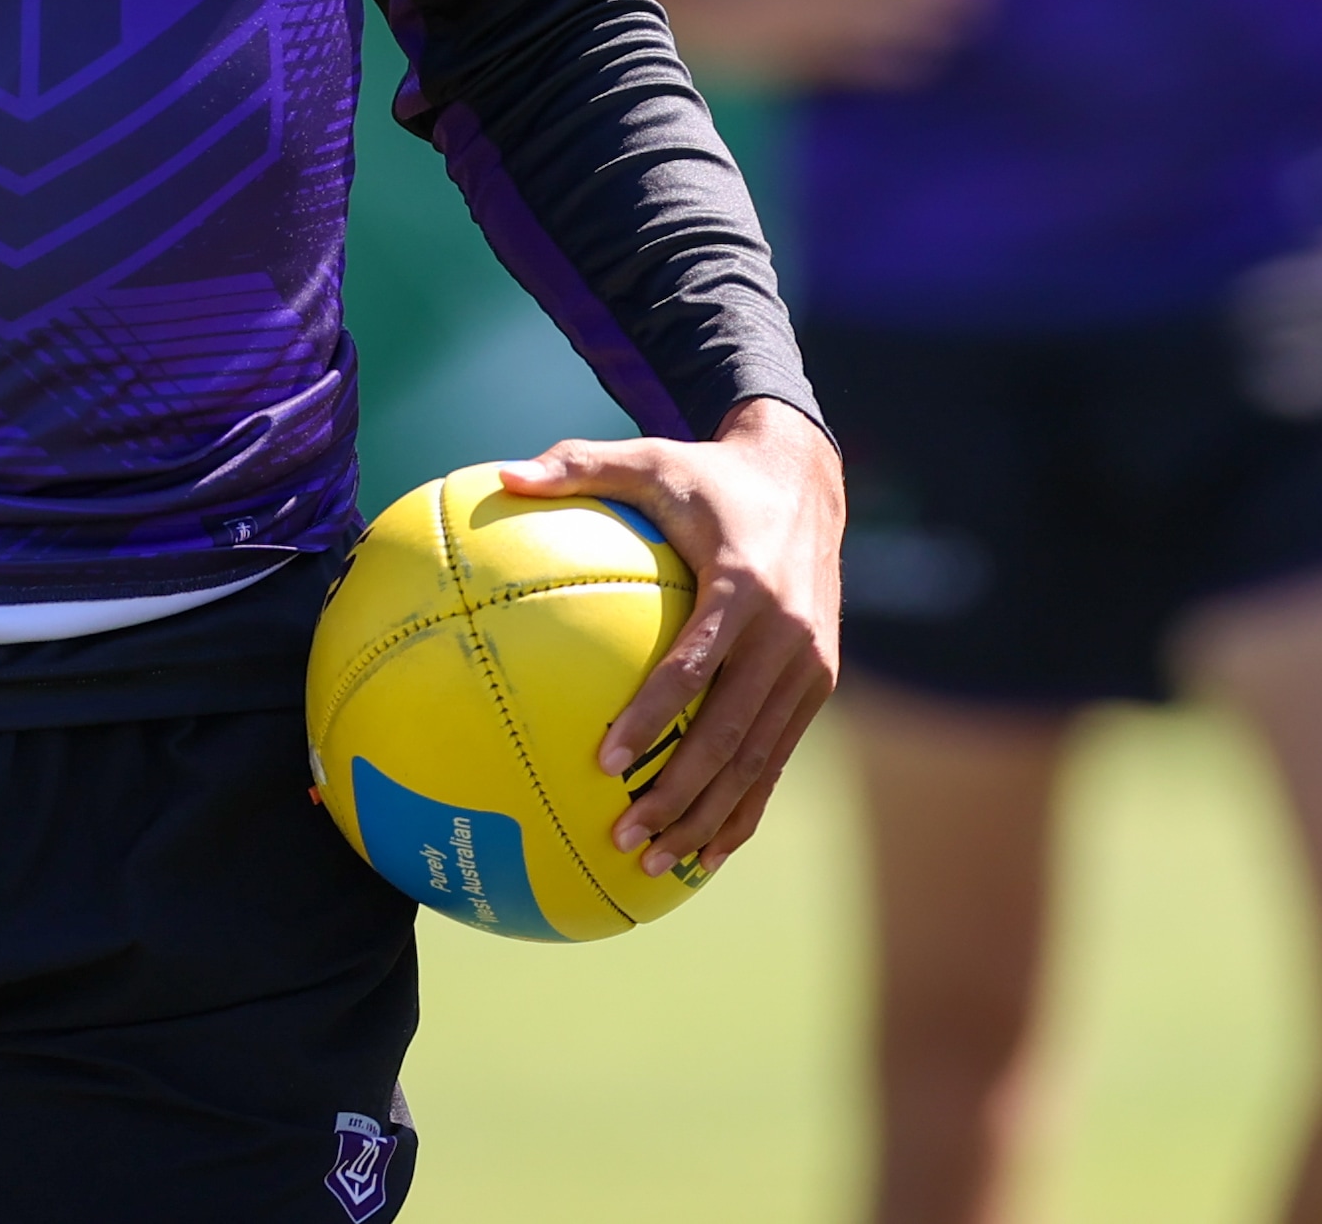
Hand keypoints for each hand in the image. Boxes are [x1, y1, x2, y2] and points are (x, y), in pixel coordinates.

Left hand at [498, 398, 841, 878]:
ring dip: (710, 818)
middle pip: (730, 731)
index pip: (695, 664)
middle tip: (622, 837)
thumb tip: (502, 475)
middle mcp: (786, 632)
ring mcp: (810, 663)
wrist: (806, 478)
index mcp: (744, 584)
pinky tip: (708, 852)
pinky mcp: (820, 682)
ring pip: (758, 758)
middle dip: (679, 794)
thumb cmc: (709, 474)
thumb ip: (579, 466)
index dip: (653, 715)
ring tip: (656, 864)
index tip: (604, 759)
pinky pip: (778, 756)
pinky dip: (746, 807)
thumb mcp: (650, 457)